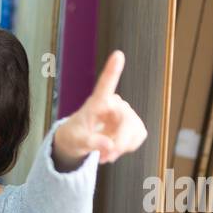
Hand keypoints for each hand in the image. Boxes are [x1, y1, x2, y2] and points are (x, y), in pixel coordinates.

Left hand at [53, 50, 147, 167]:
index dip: (112, 71)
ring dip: (121, 147)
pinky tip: (113, 148)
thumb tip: (107, 146)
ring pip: (135, 131)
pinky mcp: (134, 124)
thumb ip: (89, 142)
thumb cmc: (74, 135)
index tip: (118, 55)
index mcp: (97, 102)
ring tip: (103, 153)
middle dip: (119, 142)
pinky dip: (127, 148)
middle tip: (104, 158)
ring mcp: (126, 113)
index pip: (105, 85)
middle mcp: (115, 103)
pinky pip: (138, 137)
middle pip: (128, 121)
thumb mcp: (75, 141)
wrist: (80, 141)